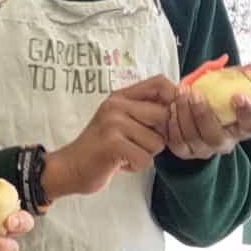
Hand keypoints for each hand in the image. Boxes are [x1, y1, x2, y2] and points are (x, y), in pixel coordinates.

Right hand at [43, 75, 175, 198]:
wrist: (70, 168)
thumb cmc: (101, 147)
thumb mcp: (120, 120)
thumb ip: (144, 110)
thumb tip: (180, 106)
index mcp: (120, 96)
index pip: (160, 83)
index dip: (175, 98)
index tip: (170, 118)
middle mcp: (116, 105)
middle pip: (164, 115)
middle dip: (159, 136)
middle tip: (138, 144)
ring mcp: (113, 123)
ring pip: (158, 141)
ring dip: (146, 154)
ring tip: (125, 153)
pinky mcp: (112, 144)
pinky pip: (145, 158)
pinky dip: (136, 165)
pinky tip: (120, 163)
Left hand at [163, 65, 250, 161]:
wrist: (195, 100)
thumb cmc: (220, 91)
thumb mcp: (237, 78)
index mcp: (242, 127)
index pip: (250, 124)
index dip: (246, 112)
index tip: (237, 95)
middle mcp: (225, 142)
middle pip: (215, 137)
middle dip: (203, 115)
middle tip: (195, 94)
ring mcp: (204, 149)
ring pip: (194, 138)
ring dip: (185, 115)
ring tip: (180, 93)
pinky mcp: (185, 151)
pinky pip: (177, 142)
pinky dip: (173, 124)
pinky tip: (171, 107)